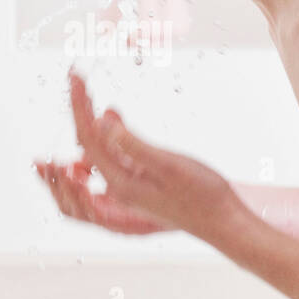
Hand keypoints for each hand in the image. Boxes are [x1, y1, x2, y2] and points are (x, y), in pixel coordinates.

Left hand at [32, 67, 245, 243]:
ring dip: (87, 122)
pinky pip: (111, 156)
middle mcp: (118, 186)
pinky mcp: (139, 182)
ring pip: (95, 151)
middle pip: (86, 143)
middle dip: (79, 109)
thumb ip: (133, 145)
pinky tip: (110, 120)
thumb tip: (101, 120)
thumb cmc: (202, 195)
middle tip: (76, 77)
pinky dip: (105, 135)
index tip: (76, 76)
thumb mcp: (169, 166)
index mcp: (120, 181)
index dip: (80, 105)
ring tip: (82, 95)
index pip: (89, 137)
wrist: (223, 222)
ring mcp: (127, 185)